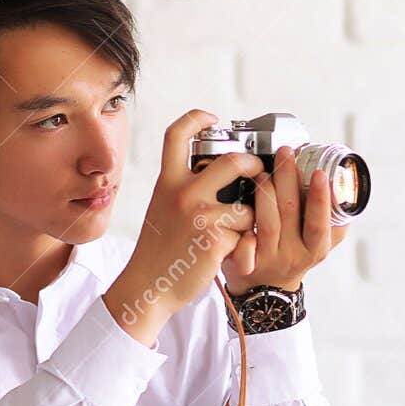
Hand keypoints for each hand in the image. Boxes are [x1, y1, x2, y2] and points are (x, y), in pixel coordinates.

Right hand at [104, 109, 263, 344]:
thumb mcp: (162, 208)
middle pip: (233, 160)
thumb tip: (217, 172)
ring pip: (248, 205)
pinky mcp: (216, 239)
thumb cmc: (158, 251)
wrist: (148, 287)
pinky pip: (247, 233)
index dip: (197, 118)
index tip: (212, 118)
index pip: (177, 134)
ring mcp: (201, 215)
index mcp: (167, 181)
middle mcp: (183, 193)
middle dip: (253, 164)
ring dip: (250, 219)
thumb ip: (183, 188)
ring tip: (236, 233)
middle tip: (256, 171)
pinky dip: (245, 244)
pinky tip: (230, 253)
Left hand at [222, 144, 349, 294]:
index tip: (319, 173)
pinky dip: (242, 220)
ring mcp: (266, 259)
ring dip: (265, 190)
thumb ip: (333, 222)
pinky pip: (242, 241)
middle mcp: (291, 255)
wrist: (266, 290)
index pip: (319, 224)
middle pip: (289, 213)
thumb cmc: (294, 258)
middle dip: (288, 178)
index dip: (319, 199)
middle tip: (286, 153)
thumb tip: (343, 187)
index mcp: (315, 249)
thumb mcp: (318, 244)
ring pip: (266, 221)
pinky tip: (241, 202)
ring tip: (264, 170)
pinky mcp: (243, 263)